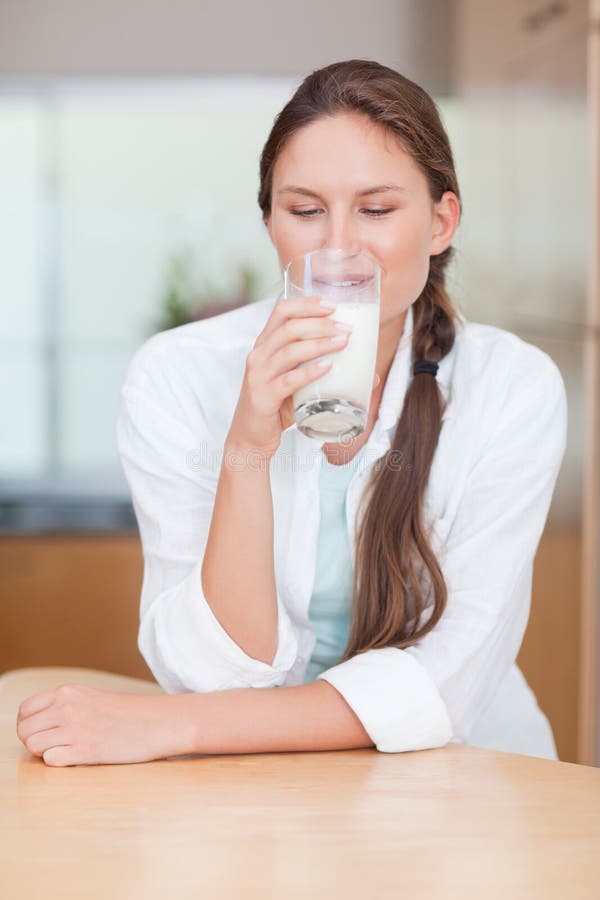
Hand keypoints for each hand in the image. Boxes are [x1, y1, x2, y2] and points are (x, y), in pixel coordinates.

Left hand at [16, 683, 194, 766]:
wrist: (159, 722)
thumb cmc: (126, 714)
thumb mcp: (89, 698)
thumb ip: (63, 706)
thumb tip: (34, 726)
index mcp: (67, 691)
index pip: (24, 710)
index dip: (29, 725)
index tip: (44, 732)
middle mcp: (67, 707)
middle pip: (24, 730)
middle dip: (33, 741)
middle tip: (55, 744)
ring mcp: (75, 728)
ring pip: (32, 745)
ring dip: (45, 752)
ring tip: (66, 750)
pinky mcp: (85, 750)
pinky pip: (50, 760)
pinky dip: (59, 761)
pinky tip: (77, 756)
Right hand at [227, 296, 353, 458]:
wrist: (250, 438)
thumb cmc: (276, 408)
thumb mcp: (297, 384)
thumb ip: (326, 375)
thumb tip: (371, 376)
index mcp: (264, 345)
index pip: (282, 311)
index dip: (307, 304)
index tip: (333, 305)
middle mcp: (259, 356)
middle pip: (289, 327)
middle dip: (321, 323)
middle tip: (346, 328)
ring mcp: (259, 376)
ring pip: (290, 350)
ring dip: (320, 343)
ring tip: (343, 342)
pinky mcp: (263, 397)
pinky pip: (288, 380)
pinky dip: (309, 371)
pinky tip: (327, 367)